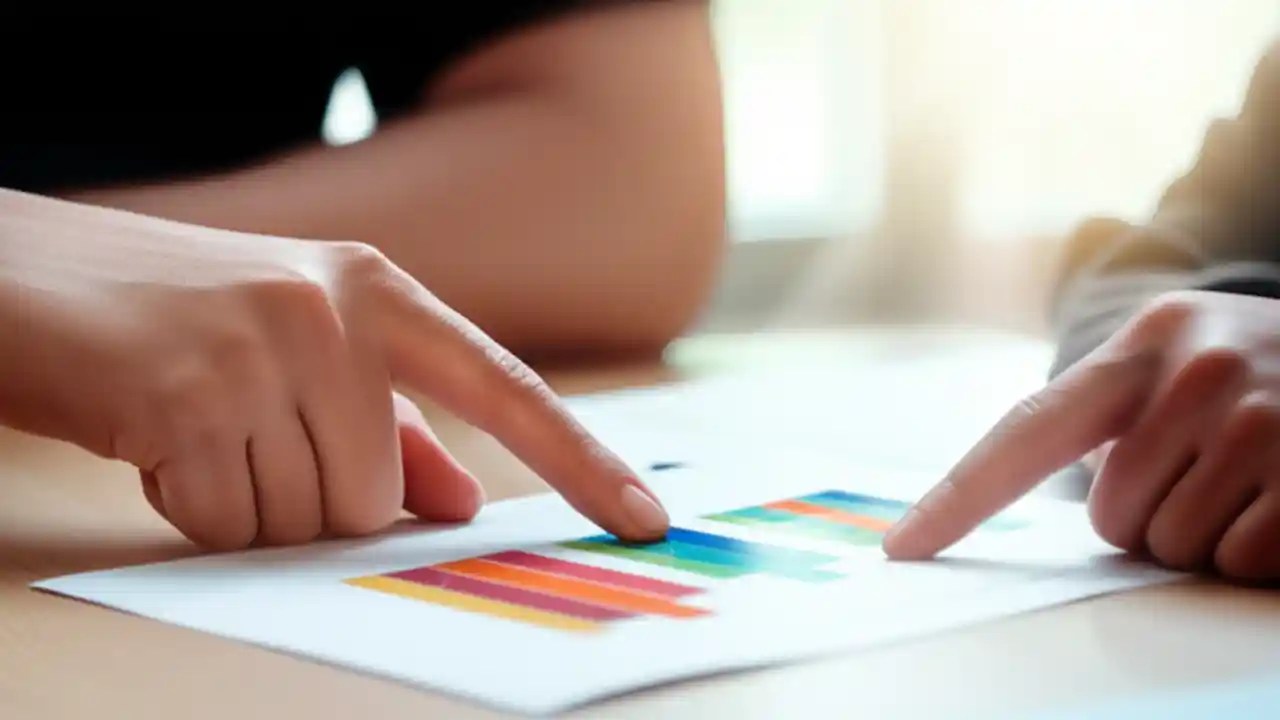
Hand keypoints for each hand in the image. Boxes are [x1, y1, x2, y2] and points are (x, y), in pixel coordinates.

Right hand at [0, 190, 668, 549]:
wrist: (26, 275)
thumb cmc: (181, 316)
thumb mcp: (302, 350)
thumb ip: (391, 426)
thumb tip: (460, 504)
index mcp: (378, 292)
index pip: (507, 387)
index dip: (582, 459)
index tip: (643, 519)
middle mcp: (333, 312)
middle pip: (378, 496)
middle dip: (311, 498)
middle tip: (240, 434)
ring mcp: (262, 352)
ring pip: (308, 520)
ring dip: (249, 501)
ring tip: (197, 426)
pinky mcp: (188, 400)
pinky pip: (228, 524)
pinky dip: (192, 507)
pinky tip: (158, 440)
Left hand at [883, 290, 1279, 581]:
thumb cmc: (1252, 377)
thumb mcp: (1180, 367)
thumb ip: (1113, 422)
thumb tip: (1072, 516)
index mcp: (1144, 344)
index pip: (1028, 430)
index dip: (959, 497)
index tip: (902, 548)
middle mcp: (1199, 371)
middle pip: (1113, 517)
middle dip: (1152, 516)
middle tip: (1208, 470)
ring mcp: (1265, 417)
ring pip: (1176, 548)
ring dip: (1206, 535)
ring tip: (1251, 477)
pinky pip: (1240, 563)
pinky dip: (1257, 551)